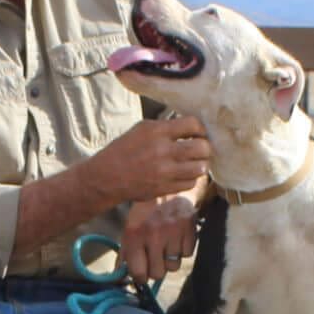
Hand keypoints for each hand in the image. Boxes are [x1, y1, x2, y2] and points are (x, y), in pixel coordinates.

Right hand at [90, 116, 209, 205]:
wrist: (107, 177)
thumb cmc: (124, 149)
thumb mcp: (142, 129)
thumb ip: (166, 127)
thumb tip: (190, 127)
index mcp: (157, 131)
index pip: (193, 125)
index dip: (200, 129)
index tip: (198, 133)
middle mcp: (163, 151)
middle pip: (202, 147)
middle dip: (205, 147)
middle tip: (201, 148)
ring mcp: (166, 171)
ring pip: (200, 168)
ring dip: (201, 164)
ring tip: (195, 162)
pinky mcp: (165, 188)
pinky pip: (191, 183)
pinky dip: (191, 178)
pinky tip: (184, 174)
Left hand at [123, 190, 200, 284]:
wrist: (168, 189)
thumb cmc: (145, 213)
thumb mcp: (130, 230)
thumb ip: (125, 254)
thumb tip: (119, 277)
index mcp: (134, 234)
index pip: (138, 272)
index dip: (140, 277)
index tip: (142, 273)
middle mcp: (153, 234)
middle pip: (157, 273)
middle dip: (156, 268)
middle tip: (155, 257)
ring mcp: (173, 231)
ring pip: (173, 266)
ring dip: (170, 259)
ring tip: (167, 245)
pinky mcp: (189, 228)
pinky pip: (187, 254)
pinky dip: (183, 249)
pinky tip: (177, 237)